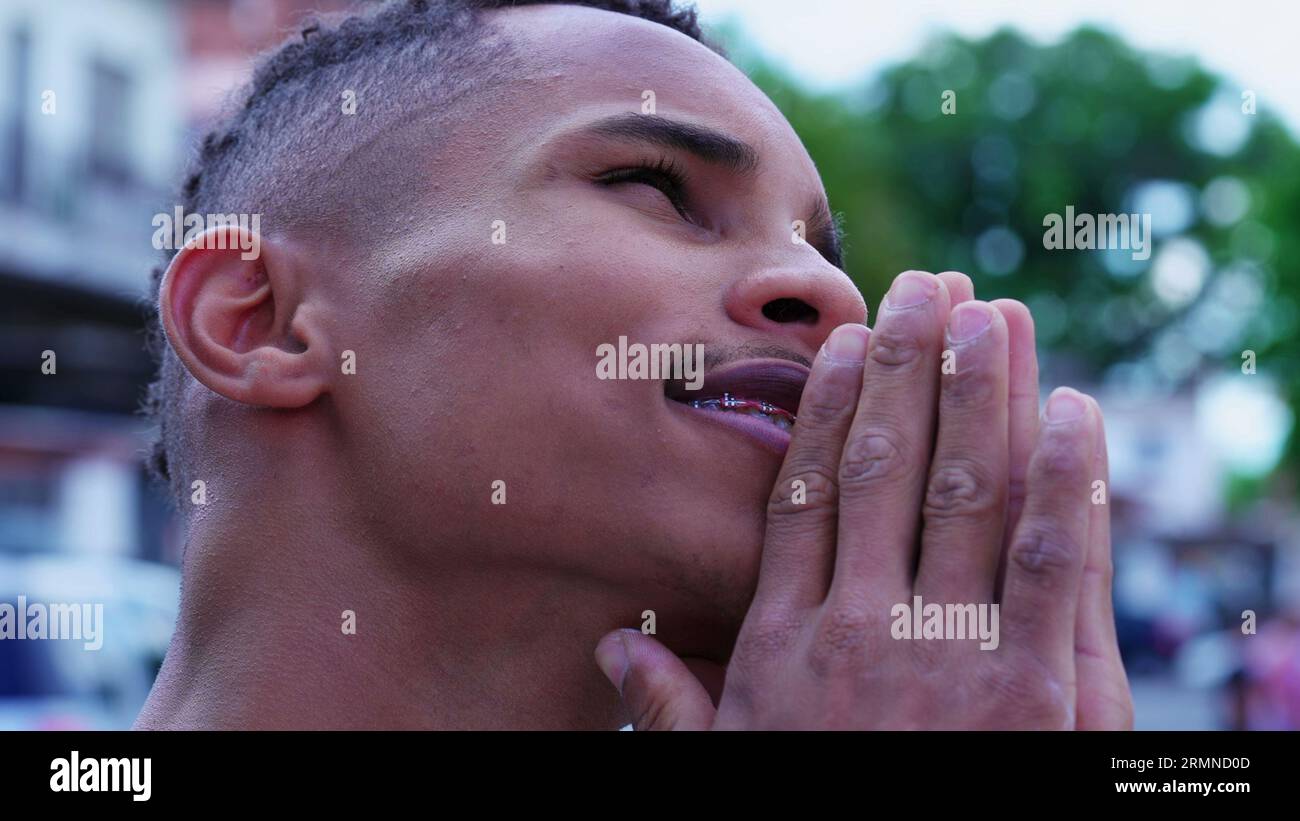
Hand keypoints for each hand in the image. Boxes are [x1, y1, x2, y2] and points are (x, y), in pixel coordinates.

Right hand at [595, 270, 1133, 728]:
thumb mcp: (729, 768)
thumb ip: (672, 708)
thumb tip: (609, 648)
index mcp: (786, 645)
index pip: (806, 497)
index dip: (828, 411)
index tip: (846, 343)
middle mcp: (862, 631)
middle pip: (885, 471)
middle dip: (908, 370)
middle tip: (926, 287)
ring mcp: (951, 657)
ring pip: (966, 495)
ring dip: (983, 396)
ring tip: (992, 313)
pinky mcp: (1038, 695)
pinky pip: (1058, 568)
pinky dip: (1071, 486)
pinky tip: (1078, 412)